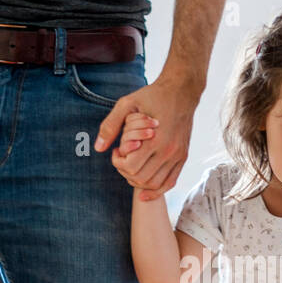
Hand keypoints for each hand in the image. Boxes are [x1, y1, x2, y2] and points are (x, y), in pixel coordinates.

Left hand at [93, 76, 198, 200]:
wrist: (182, 91)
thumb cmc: (152, 96)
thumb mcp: (127, 104)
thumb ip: (110, 125)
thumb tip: (98, 148)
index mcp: (154, 139)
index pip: (131, 167)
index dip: (118, 162)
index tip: (117, 150)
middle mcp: (168, 151)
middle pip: (141, 179)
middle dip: (126, 172)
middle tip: (122, 158)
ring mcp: (177, 156)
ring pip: (154, 184)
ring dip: (138, 182)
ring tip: (132, 167)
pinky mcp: (183, 157)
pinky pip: (170, 183)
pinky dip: (156, 191)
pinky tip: (144, 191)